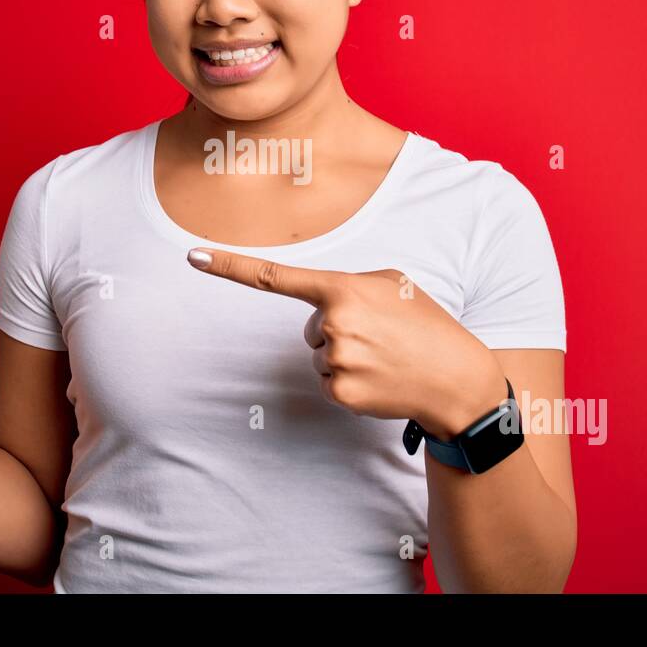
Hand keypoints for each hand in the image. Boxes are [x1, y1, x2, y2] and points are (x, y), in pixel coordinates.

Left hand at [186, 248, 504, 435]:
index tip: (192, 255)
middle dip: (337, 330)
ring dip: (345, 356)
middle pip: (310, 327)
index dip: (229, 266)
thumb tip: (320, 307)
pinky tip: (379, 377)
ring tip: (384, 356)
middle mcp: (332, 322)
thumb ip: (348, 286)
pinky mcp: (337, 391)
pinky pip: (327, 381)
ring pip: (318, 355)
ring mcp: (333, 359)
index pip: (275, 276)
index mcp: (342, 288)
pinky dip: (349, 381)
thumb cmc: (424, 322)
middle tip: (380, 335)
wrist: (455, 376)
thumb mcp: (391, 283)